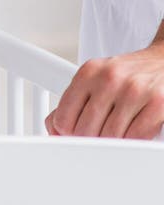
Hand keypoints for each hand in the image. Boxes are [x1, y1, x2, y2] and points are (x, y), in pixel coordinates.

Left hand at [45, 42, 163, 139]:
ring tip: (117, 133)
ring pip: (111, 137)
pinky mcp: (157, 102)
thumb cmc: (127, 75)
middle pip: (85, 130)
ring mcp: (133, 90)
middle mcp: (109, 78)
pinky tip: (133, 133)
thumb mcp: (94, 80)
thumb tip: (53, 130)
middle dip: (90, 140)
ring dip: (113, 142)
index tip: (73, 137)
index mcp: (88, 73)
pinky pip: (136, 137)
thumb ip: (72, 103)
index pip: (63, 118)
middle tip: (99, 137)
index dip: (66, 134)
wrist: (163, 62)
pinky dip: (133, 142)